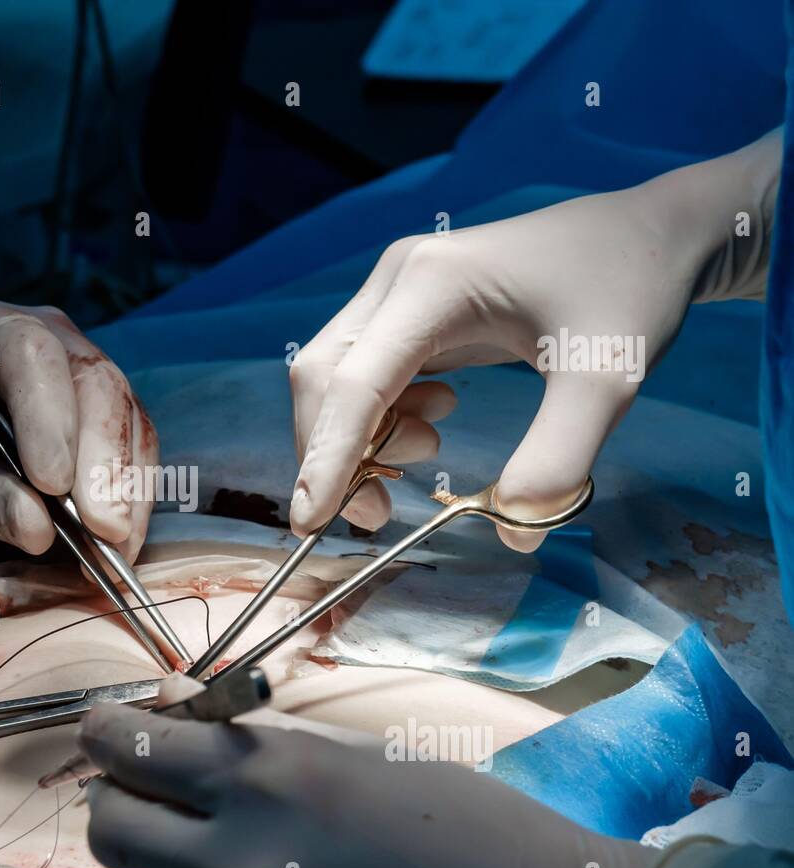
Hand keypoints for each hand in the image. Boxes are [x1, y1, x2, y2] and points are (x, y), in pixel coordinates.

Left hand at [0, 299, 157, 560]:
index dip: (48, 415)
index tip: (50, 484)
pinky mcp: (110, 418)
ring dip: (127, 487)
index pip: (29, 350)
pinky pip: (137, 451)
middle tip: (102, 530)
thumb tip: (39, 528)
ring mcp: (83, 375)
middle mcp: (44, 337)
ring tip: (116, 548)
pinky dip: (134, 500)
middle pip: (95, 382)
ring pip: (127, 417)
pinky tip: (123, 543)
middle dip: (103, 461)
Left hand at [80, 703, 652, 867]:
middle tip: (150, 778)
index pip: (130, 750)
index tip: (112, 723)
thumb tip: (182, 720)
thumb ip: (260, 746)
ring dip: (178, 848)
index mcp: (267, 781)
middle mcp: (238, 860)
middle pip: (110, 829)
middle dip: (117, 795)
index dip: (108, 731)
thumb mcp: (358, 759)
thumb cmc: (469, 824)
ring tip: (245, 830)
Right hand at [290, 131, 779, 549]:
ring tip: (431, 455)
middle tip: (378, 514)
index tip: (310, 522)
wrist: (653, 237)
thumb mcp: (607, 377)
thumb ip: (559, 457)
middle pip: (325, 379)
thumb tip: (513, 532)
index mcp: (433, 284)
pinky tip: (436, 425)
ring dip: (358, 440)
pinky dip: (382, 421)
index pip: (354, 382)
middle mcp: (399, 281)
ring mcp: (400, 294)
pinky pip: (367, 377)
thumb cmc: (631, 290)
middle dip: (334, 455)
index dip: (327, 456)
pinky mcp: (412, 312)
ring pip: (337, 381)